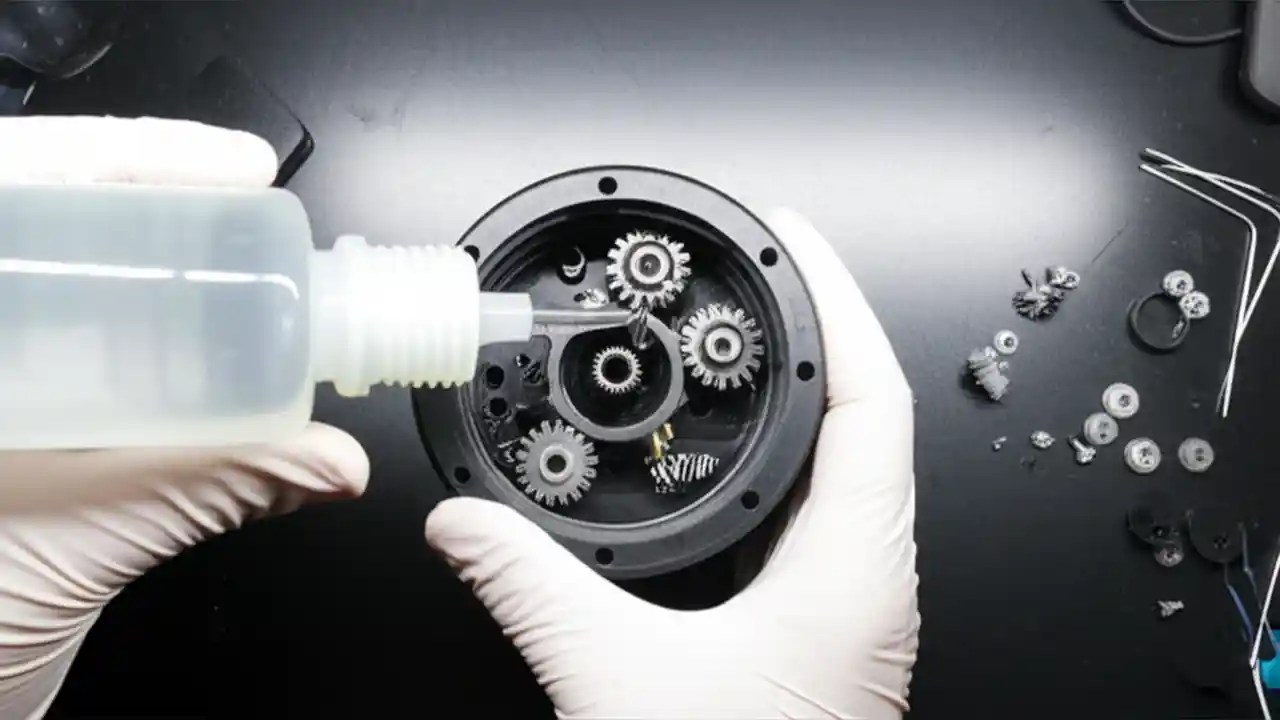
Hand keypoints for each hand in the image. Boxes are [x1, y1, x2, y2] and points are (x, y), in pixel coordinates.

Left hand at [0, 117, 369, 719]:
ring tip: (238, 272)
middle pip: (45, 227)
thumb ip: (201, 486)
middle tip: (247, 210)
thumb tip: (328, 456)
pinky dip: (148, 353)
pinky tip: (200, 359)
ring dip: (157, 277)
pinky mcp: (10, 435)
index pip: (17, 190)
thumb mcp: (65, 549)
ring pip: (63, 291)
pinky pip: (79, 365)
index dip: (119, 158)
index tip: (230, 169)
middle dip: (152, 204)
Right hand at [426, 209, 918, 718]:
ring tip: (761, 328)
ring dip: (810, 387)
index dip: (833, 299)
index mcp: (853, 573)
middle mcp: (871, 581)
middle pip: (871, 411)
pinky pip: (823, 509)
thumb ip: (530, 587)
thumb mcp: (615, 681)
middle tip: (769, 262)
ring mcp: (854, 606)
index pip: (870, 395)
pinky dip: (786, 455)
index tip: (790, 239)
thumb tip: (464, 526)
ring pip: (853, 462)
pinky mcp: (825, 630)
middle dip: (821, 322)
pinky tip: (736, 454)